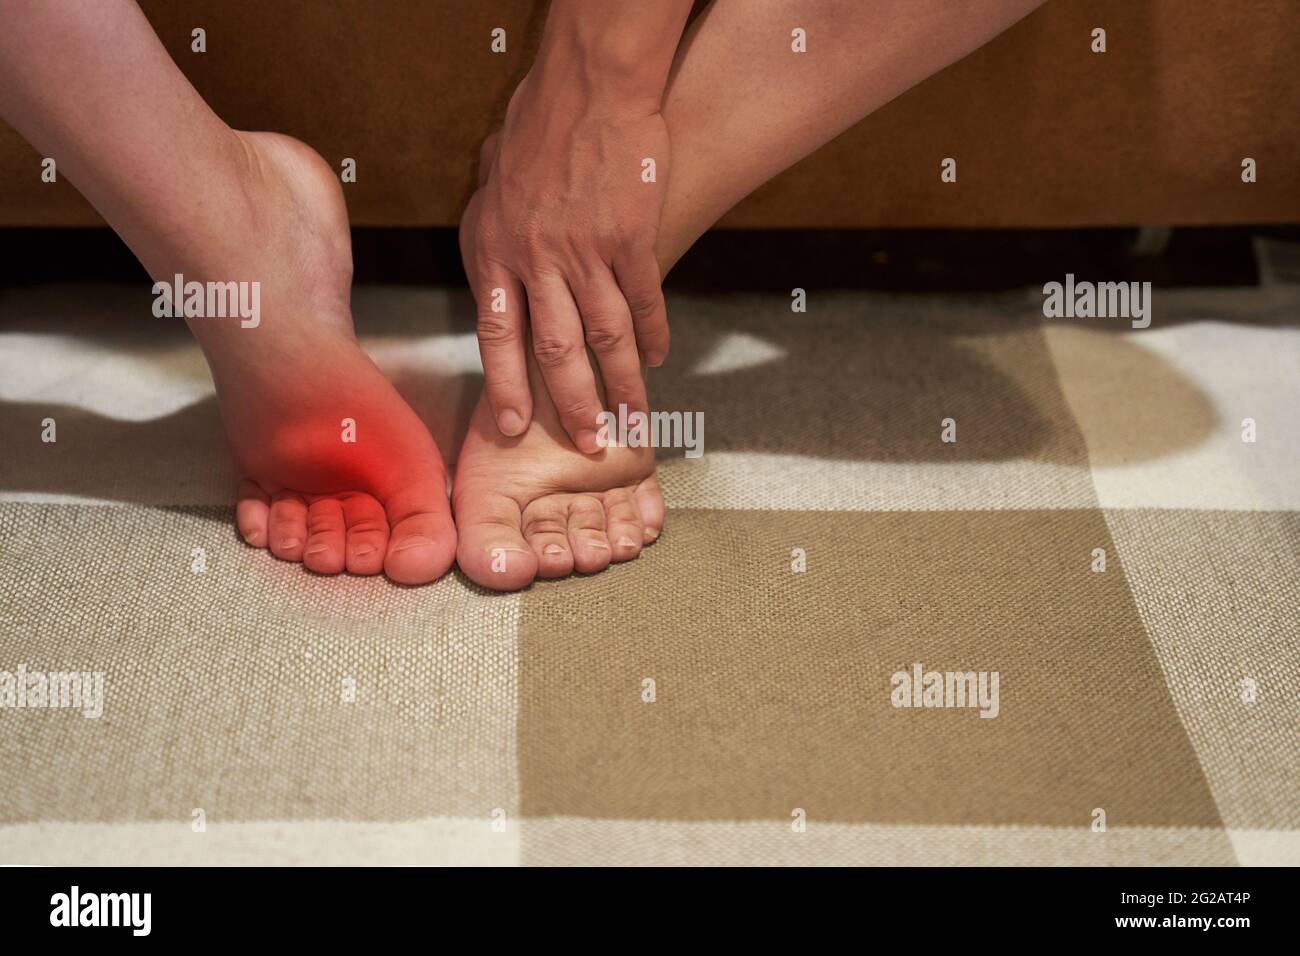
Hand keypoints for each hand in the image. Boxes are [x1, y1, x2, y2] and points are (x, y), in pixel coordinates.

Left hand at [460, 72, 669, 451]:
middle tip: (587, 444)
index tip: (514, 427)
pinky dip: (652, 334)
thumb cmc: (534, 124)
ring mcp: (585, 252)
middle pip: (554, 351)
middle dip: (571, 405)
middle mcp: (536, 260)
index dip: (506, 386)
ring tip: (632, 419)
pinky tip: (657, 358)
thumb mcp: (489, 181)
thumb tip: (495, 260)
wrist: (588, 84)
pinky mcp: (630, 238)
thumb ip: (491, 230)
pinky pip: (643, 299)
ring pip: (604, 336)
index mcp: (494, 250)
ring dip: (621, 383)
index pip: (496, 335)